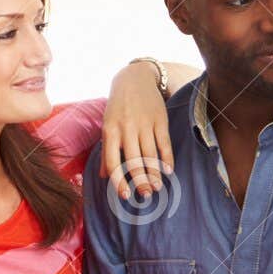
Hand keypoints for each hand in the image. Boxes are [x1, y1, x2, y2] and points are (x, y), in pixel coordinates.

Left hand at [101, 60, 173, 199]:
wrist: (135, 78)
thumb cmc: (118, 107)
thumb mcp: (108, 125)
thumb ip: (106, 151)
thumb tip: (104, 176)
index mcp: (110, 131)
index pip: (113, 162)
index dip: (119, 181)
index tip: (125, 195)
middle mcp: (127, 128)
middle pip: (133, 161)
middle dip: (140, 180)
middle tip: (145, 194)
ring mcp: (144, 123)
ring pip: (150, 154)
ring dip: (154, 173)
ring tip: (156, 186)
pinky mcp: (159, 119)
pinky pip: (164, 143)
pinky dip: (167, 158)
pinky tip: (168, 170)